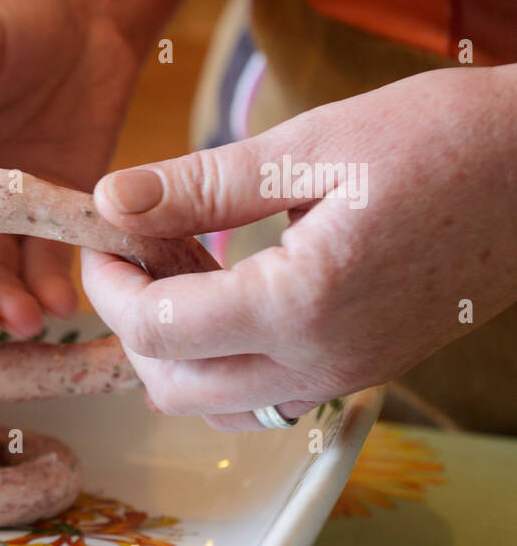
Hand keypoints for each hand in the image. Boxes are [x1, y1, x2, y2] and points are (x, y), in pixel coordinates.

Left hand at [81, 65, 516, 429]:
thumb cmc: (441, 141)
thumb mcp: (309, 145)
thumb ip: (200, 184)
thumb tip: (110, 200)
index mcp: (301, 304)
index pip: (157, 329)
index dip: (109, 283)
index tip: (104, 236)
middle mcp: (320, 363)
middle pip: (171, 384)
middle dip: (132, 320)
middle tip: (136, 250)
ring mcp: (343, 378)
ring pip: (210, 405)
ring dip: (173, 349)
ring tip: (184, 267)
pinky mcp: (357, 374)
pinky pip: (259, 400)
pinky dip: (220, 363)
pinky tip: (229, 295)